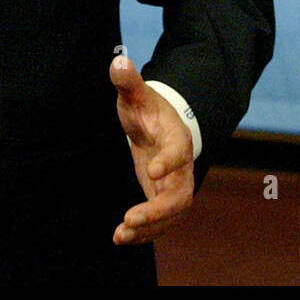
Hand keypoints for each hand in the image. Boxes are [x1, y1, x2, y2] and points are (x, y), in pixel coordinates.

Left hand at [110, 55, 194, 245]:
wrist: (160, 127)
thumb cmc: (148, 109)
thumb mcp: (137, 95)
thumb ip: (129, 82)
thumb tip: (118, 61)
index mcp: (177, 139)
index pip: (178, 152)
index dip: (168, 162)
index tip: (151, 171)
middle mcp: (181, 167)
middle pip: (180, 196)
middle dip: (158, 211)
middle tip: (130, 219)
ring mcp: (174, 186)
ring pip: (170, 215)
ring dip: (148, 228)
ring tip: (120, 235)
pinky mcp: (163, 199)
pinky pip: (159, 222)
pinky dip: (143, 232)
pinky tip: (120, 238)